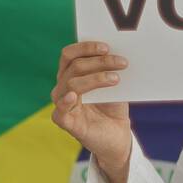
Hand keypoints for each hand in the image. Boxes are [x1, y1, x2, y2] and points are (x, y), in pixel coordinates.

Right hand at [51, 41, 132, 176]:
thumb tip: (117, 53)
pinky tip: (74, 96)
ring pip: (71, 84)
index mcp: (71, 74)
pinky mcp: (66, 122)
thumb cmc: (113, 107)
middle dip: (99, 61)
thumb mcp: (113, 85)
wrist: (118, 135)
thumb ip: (110, 70)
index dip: (86, 47)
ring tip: (115, 79)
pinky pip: (60, 110)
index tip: (107, 47)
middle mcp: (63, 87)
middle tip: (122, 62)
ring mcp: (63, 104)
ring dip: (96, 78)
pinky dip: (65, 102)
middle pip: (74, 67)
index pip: (69, 55)